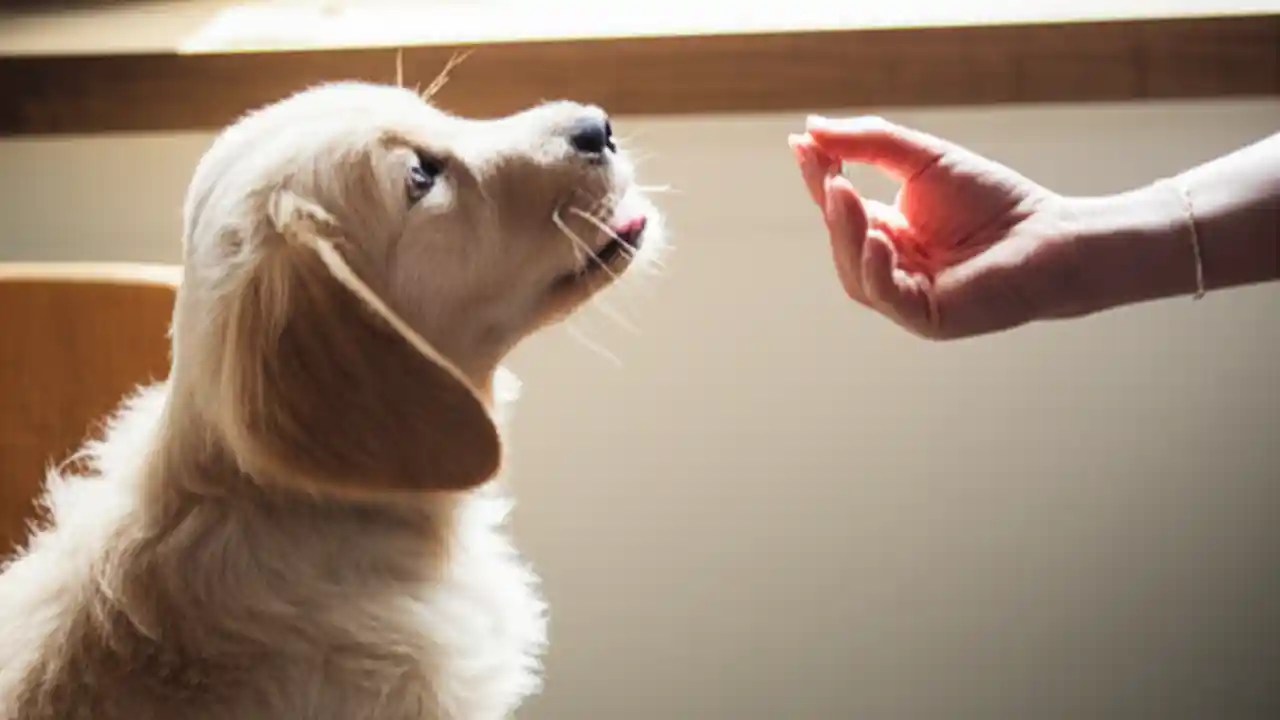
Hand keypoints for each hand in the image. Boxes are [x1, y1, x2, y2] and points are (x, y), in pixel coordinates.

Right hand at [790, 116, 1076, 338]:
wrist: (1049, 236)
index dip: (819, 178)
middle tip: (828, 174)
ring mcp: (904, 297)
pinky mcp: (926, 318)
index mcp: (885, 234)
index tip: (801, 144)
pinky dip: (875, 267)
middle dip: (832, 208)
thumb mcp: (922, 160)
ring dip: (845, 235)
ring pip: (855, 273)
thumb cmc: (992, 200)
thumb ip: (870, 142)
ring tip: (843, 196)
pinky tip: (876, 238)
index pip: (840, 207)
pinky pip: (886, 296)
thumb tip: (812, 128)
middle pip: (841, 241)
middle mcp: (888, 268)